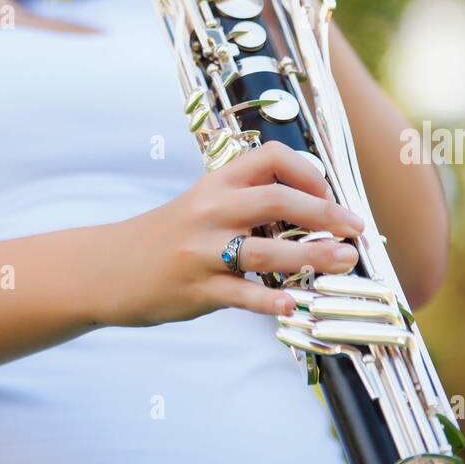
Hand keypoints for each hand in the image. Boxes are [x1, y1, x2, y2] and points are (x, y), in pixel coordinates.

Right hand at [107, 141, 364, 328]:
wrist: (108, 267)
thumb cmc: (167, 236)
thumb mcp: (202, 204)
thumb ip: (246, 201)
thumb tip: (310, 208)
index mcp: (216, 183)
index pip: (269, 158)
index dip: (308, 171)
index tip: (330, 194)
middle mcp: (210, 210)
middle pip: (277, 200)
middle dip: (325, 213)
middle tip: (356, 229)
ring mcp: (202, 250)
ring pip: (266, 250)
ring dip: (313, 256)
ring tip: (345, 261)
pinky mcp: (196, 287)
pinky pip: (241, 294)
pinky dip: (271, 301)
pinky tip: (295, 305)